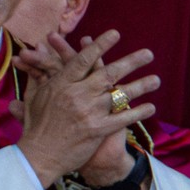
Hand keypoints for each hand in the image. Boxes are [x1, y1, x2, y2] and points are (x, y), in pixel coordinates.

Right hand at [16, 30, 159, 186]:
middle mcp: (78, 95)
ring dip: (141, 86)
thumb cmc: (34, 126)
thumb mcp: (33, 96)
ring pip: (120, 94)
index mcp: (62, 84)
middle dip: (131, 62)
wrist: (39, 156)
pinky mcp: (97, 130)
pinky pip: (122, 118)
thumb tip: (38, 49)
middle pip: (108, 73)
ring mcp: (89, 112)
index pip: (84, 60)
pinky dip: (138, 112)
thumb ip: (38, 72)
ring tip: (156, 79)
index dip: (100, 46)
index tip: (115, 34)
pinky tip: (151, 107)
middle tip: (148, 53)